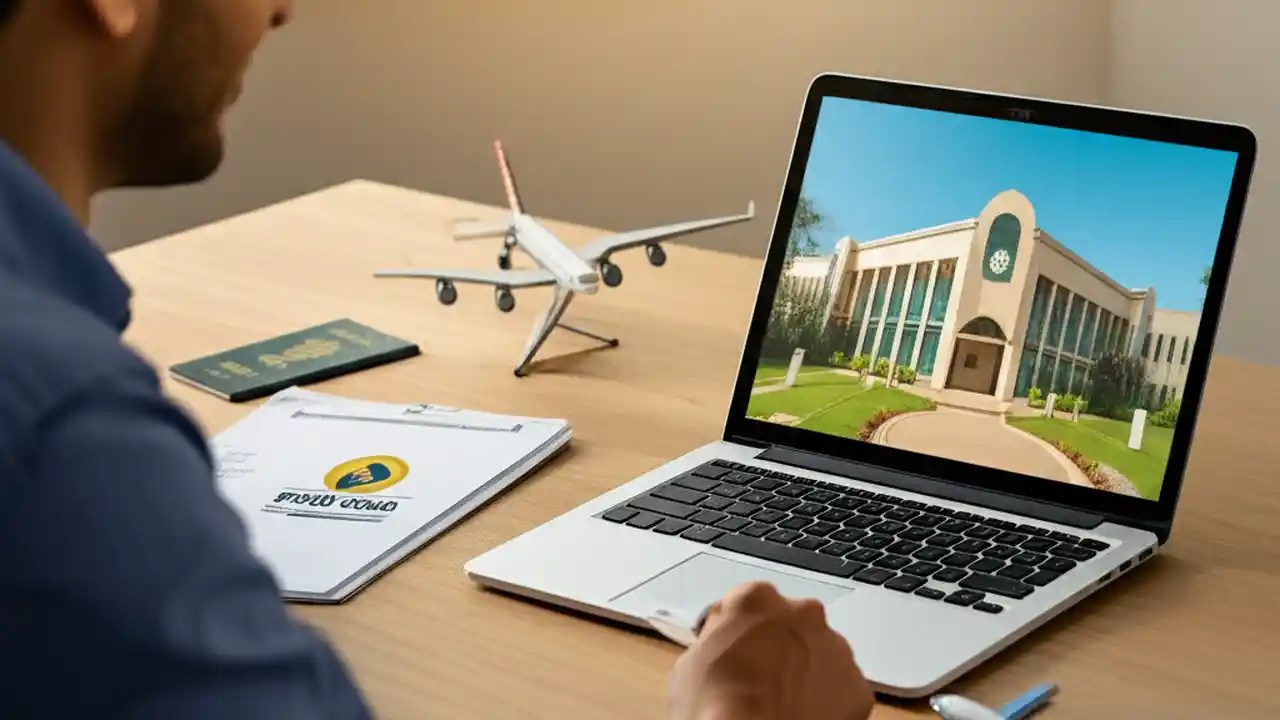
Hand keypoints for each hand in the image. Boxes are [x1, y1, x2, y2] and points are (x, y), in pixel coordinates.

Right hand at [667, 581, 874, 719]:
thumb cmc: (715, 705)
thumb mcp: (691, 661)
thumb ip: (715, 637)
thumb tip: (722, 640)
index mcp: (756, 598)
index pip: (749, 603)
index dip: (741, 630)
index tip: (736, 649)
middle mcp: (802, 613)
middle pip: (792, 623)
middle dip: (781, 645)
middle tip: (762, 678)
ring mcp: (835, 648)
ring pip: (821, 654)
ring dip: (807, 670)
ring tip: (784, 701)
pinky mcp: (857, 685)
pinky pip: (842, 688)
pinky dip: (828, 700)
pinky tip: (804, 714)